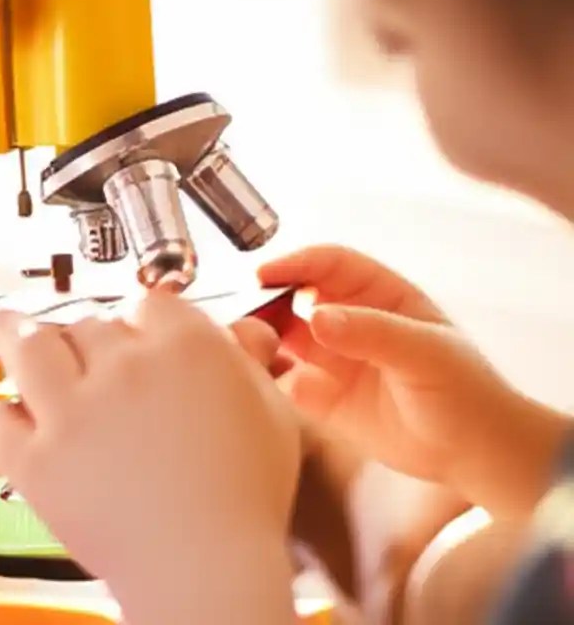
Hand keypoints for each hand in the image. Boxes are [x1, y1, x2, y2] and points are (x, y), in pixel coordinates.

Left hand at [0, 292, 300, 624]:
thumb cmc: (248, 502)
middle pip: (88, 324)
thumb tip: (224, 335)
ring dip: (15, 337)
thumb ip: (240, 362)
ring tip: (2, 333)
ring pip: (30, 346)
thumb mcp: (271, 414)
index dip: (139, 321)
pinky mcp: (35, 461)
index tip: (133, 336)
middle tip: (83, 360)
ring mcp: (73, 412)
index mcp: (187, 347)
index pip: (147, 304)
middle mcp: (125, 367)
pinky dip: (0, 419)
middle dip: (86, 341)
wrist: (210, 572)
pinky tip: (10, 420)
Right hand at [258, 245, 569, 516]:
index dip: (295, 264)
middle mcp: (348, 320)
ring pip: (280, 337)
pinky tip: (260, 380)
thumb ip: (371, 333)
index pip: (328, 264)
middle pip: (293, 296)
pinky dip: (264, 377)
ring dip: (259, 339)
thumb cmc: (463, 389)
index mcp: (378, 294)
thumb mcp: (424, 352)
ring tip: (248, 348)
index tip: (264, 276)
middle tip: (244, 316)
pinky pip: (281, 380)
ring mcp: (331, 358)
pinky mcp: (320, 397)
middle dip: (265, 301)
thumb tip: (314, 318)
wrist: (472, 452)